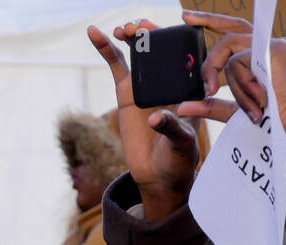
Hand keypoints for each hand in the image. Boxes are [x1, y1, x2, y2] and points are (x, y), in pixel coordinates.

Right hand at [88, 20, 203, 220]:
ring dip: (130, 35)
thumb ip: (171, 128)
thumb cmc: (179, 158)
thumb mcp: (182, 143)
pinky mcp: (127, 92)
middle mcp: (169, 79)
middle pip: (160, 46)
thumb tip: (155, 119)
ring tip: (122, 29)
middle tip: (140, 27)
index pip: (187, 53)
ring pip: (138, 51)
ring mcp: (147, 83)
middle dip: (151, 32)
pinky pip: (116, 66)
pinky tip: (94, 33)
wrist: (159, 174)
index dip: (177, 36)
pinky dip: (105, 48)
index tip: (170, 27)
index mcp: (191, 85)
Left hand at [175, 11, 285, 137]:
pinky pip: (237, 64)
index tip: (190, 18)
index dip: (215, 23)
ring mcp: (276, 45)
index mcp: (268, 56)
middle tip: (186, 17)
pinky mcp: (274, 50)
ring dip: (229, 82)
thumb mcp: (236, 112)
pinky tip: (257, 100)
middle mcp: (274, 45)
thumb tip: (183, 107)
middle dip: (207, 21)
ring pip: (231, 51)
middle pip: (234, 28)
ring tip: (248, 105)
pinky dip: (240, 86)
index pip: (239, 33)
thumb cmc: (273, 122)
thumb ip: (212, 106)